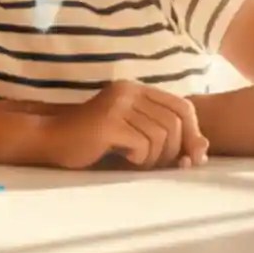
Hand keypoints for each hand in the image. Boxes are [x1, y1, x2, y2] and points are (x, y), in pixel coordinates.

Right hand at [41, 81, 208, 169]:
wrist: (49, 140)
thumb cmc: (92, 141)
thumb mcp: (133, 134)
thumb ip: (166, 137)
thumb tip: (203, 148)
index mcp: (135, 89)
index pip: (183, 107)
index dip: (192, 133)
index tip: (188, 156)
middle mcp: (128, 91)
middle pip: (176, 123)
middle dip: (174, 150)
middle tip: (155, 163)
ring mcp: (118, 105)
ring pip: (162, 136)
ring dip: (155, 158)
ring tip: (136, 161)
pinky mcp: (109, 123)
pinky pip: (144, 145)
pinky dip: (140, 158)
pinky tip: (124, 158)